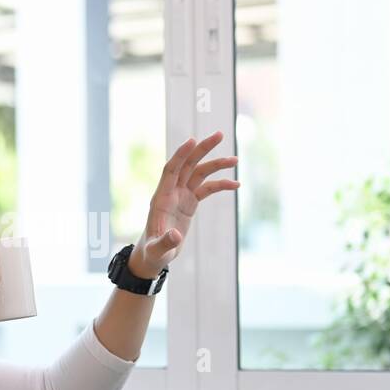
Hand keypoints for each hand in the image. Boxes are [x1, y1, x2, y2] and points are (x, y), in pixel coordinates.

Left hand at [130, 131, 238, 278]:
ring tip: (235, 160)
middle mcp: (171, 192)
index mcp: (161, 198)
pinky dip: (220, 185)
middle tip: (220, 135)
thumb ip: (166, 242)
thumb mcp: (158, 250)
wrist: (154, 255)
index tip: (193, 140)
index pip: (171, 169)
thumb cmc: (153, 252)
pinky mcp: (189, 203)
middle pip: (188, 164)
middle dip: (203, 149)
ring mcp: (181, 196)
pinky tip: (236, 185)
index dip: (181, 154)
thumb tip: (175, 235)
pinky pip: (207, 188)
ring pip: (200, 173)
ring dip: (216, 164)